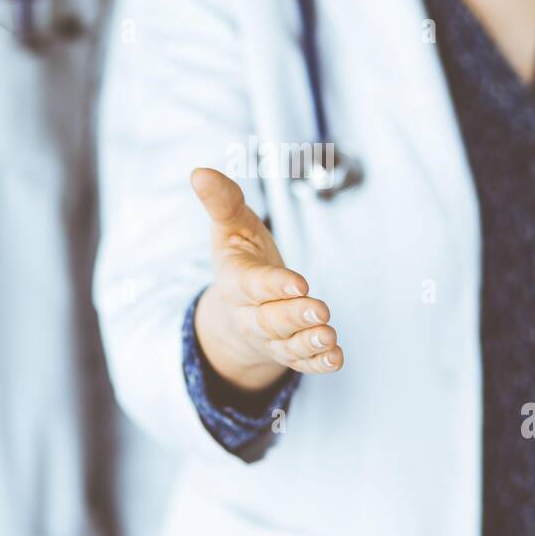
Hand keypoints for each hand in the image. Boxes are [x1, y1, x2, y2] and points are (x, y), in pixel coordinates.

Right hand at [189, 167, 342, 391]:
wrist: (240, 303)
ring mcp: (268, 337)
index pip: (251, 284)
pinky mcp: (286, 351)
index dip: (273, 285)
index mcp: (234, 280)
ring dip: (309, 342)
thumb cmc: (242, 256)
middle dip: (294, 317)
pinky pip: (300, 362)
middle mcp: (248, 313)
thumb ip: (222, 201)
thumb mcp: (232, 225)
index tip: (299, 283)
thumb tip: (199, 172)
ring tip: (330, 337)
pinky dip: (317, 363)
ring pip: (286, 344)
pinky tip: (335, 358)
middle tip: (321, 310)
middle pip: (269, 320)